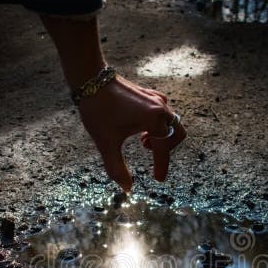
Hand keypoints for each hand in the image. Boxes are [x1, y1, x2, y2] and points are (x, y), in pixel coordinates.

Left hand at [77, 76, 185, 191]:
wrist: (90, 79)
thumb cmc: (98, 110)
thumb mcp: (106, 143)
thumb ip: (117, 168)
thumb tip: (126, 188)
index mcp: (154, 119)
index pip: (163, 149)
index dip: (161, 166)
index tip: (158, 179)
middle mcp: (160, 108)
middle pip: (177, 133)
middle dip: (168, 148)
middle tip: (153, 158)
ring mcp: (156, 99)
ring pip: (171, 122)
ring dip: (162, 136)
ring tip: (143, 143)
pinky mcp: (149, 94)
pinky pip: (163, 113)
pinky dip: (158, 125)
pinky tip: (140, 129)